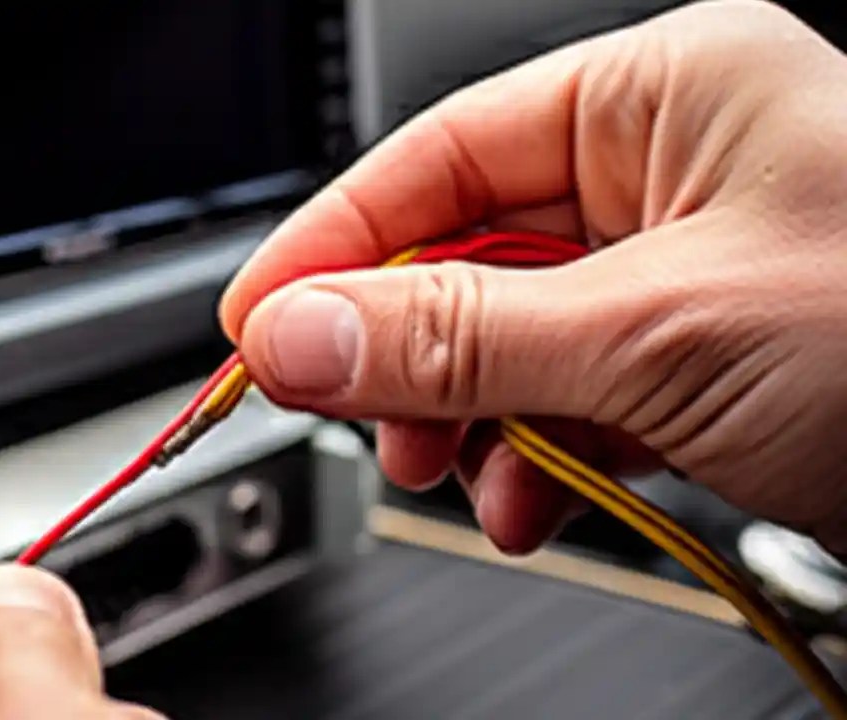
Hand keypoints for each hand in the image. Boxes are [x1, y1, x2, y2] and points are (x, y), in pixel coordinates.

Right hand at [220, 0, 846, 556]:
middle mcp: (675, 169)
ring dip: (470, 416)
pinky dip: (538, 450)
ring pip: (516, 333)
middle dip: (406, 348)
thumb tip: (299, 335)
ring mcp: (689, 265)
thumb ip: (460, 338)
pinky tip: (532, 498)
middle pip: (471, 250)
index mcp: (669, 98)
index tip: (258, 320)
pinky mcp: (706, 353)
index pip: (441, 155)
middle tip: (350, 414)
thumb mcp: (659, 336)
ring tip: (457, 475)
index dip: (335, 242)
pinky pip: (576, 390)